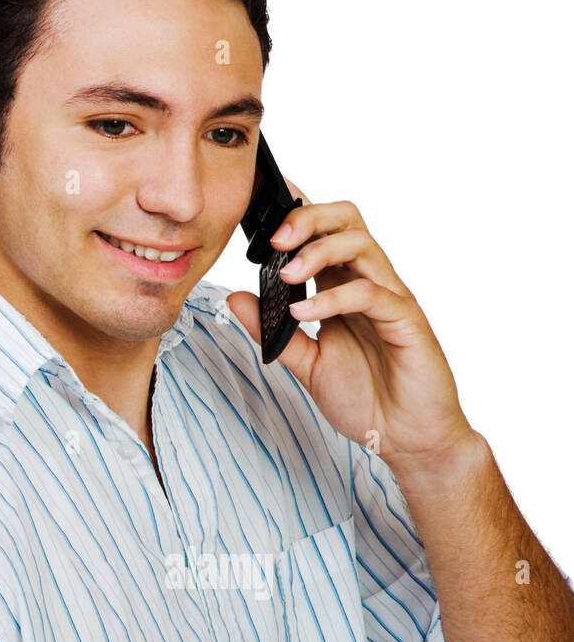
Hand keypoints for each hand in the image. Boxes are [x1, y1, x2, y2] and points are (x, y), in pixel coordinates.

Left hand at [225, 178, 475, 467]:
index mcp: (341, 285)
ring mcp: (389, 298)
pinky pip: (371, 294)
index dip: (294, 211)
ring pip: (362, 245)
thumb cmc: (365, 397)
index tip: (259, 202)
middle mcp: (367, 282)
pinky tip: (305, 314)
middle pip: (346, 220)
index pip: (321, 232)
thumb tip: (235, 297)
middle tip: (272, 238)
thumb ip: (272, 331)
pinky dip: (333, 298)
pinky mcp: (406, 321)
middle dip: (307, 218)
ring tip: (285, 275)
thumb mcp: (305, 363)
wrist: (406, 439)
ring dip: (318, 252)